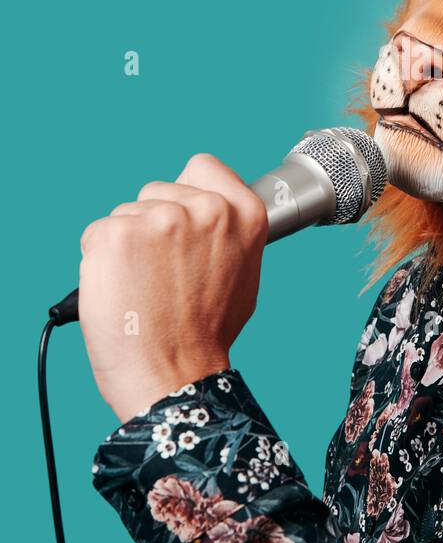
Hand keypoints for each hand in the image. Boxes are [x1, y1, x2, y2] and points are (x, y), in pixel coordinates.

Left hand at [79, 154, 267, 423]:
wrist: (173, 376)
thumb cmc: (206, 334)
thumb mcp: (244, 273)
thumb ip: (227, 233)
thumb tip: (203, 214)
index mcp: (243, 213)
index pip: (202, 167)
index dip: (186, 194)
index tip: (183, 226)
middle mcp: (206, 208)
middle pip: (158, 190)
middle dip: (153, 225)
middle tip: (162, 274)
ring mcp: (159, 218)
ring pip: (126, 212)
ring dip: (127, 244)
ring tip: (144, 287)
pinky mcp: (115, 235)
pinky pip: (98, 232)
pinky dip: (100, 260)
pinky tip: (121, 289)